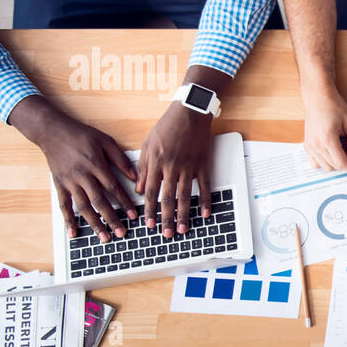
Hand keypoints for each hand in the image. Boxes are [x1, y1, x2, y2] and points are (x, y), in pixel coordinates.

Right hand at [10, 97, 135, 242]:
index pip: (113, 188)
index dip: (125, 203)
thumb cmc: (81, 135)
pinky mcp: (59, 185)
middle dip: (111, 219)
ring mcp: (69, 182)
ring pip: (83, 207)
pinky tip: (74, 233)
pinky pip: (63, 205)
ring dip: (94, 224)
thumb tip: (135, 177)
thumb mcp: (105, 141)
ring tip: (104, 237)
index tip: (133, 216)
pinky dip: (68, 220)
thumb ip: (120, 159)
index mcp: (96, 164)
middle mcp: (82, 175)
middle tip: (121, 233)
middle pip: (99, 201)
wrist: (52, 131)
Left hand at [136, 103, 214, 238]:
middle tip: (165, 235)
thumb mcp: (148, 144)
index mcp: (156, 162)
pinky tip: (205, 214)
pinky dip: (205, 201)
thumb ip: (143, 168)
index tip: (149, 224)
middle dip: (166, 219)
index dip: (150, 210)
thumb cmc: (167, 126)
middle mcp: (172, 167)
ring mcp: (189, 167)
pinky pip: (205, 186)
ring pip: (185, 196)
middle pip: (168, 198)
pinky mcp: (203, 164)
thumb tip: (140, 189)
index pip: (151, 192)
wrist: (189, 112)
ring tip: (182, 229)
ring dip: (183, 215)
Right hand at [303, 88, 346, 174]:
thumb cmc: (333, 106)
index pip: (343, 164)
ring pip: (326, 167)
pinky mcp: (306, 146)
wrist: (318, 97)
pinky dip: (325, 161)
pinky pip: (316, 163)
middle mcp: (316, 145)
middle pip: (335, 166)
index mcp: (327, 139)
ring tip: (340, 145)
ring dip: (336, 161)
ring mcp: (310, 146)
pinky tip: (331, 150)